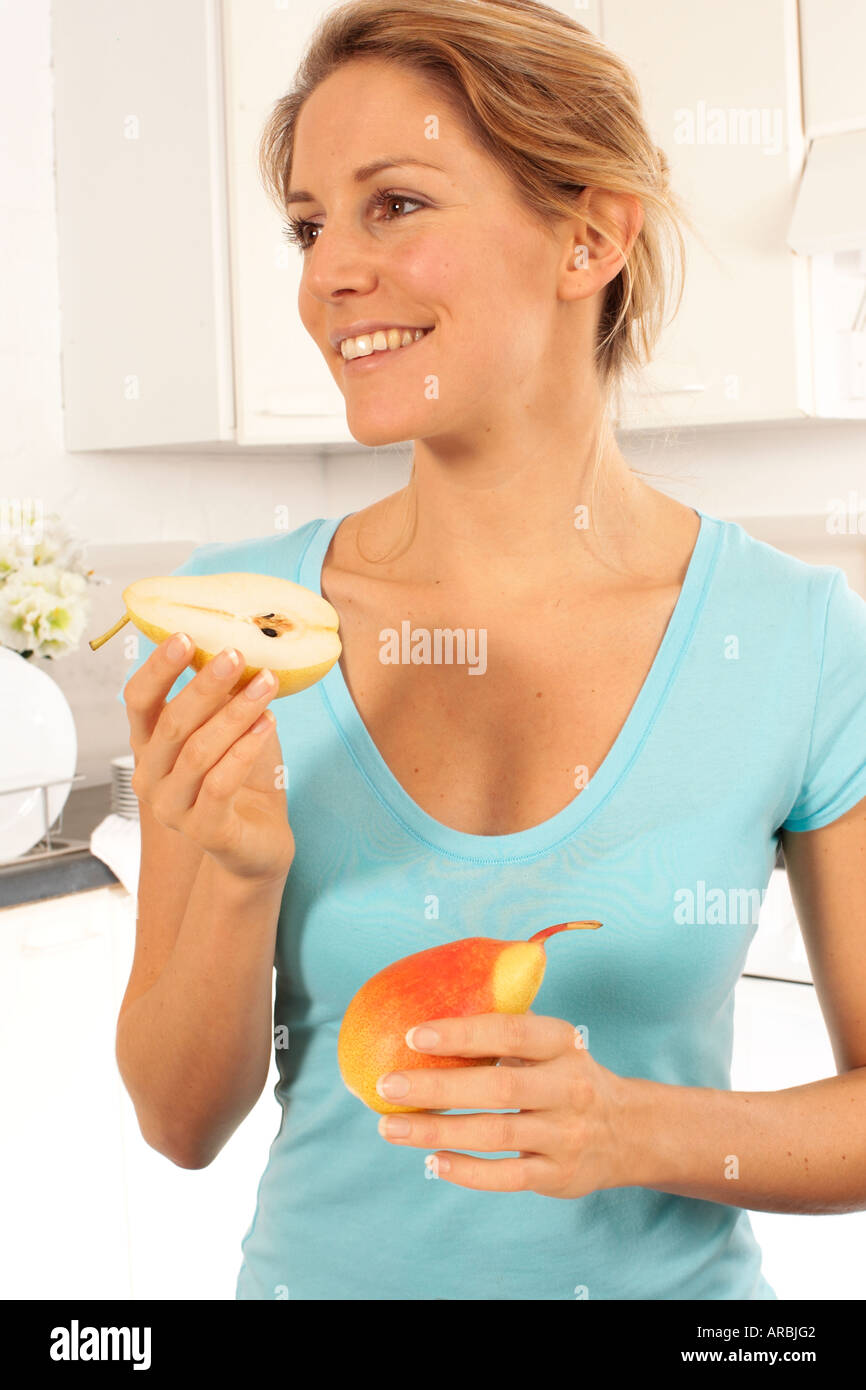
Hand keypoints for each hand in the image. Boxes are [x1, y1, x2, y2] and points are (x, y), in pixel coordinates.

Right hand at [125, 633, 294, 884]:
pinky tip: (268, 723)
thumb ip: (224, 693)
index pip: (138, 701)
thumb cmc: (241, 774)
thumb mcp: (230, 726)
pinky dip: (245, 749)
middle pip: (170, 724)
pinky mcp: (204, 831)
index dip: (157, 668)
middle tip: (236, 654)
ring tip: (267, 683)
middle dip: (205, 686)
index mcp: (149, 746)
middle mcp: (150, 777)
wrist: (258, 841)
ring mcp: (172, 808)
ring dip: (236, 713)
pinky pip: (220, 784)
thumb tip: (234, 640)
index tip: (183, 634)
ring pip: (198, 752)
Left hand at [374, 1011, 636, 1196]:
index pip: (511, 1032)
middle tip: (387, 1087)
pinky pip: (506, 1176)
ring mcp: (565, 1134)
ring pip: (495, 1135)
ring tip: (390, 1128)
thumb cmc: (564, 1076)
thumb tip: (430, 1009)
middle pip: (498, 1087)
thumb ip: (504, 1028)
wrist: (628, 1131)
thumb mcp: (550, 1043)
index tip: (414, 1035)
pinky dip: (466, 1171)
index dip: (462, 1033)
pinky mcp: (558, 1175)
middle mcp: (568, 1087)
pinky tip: (430, 1161)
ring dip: (437, 1132)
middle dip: (437, 1088)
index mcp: (562, 1043)